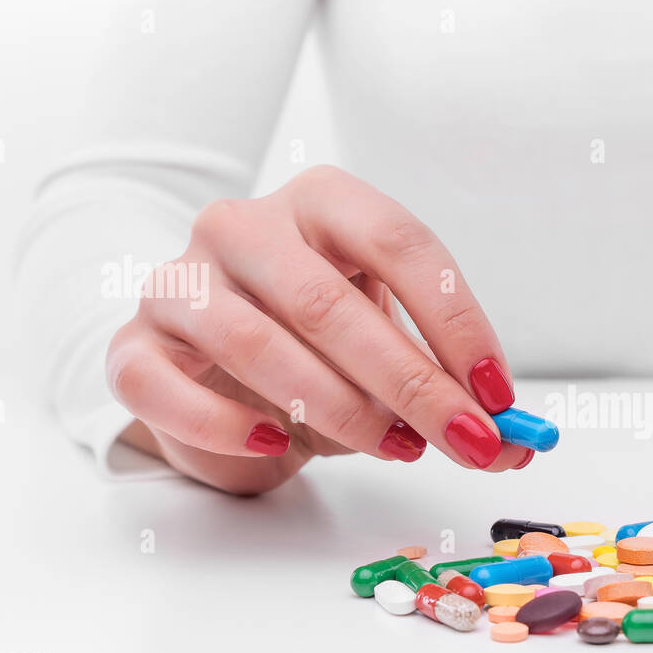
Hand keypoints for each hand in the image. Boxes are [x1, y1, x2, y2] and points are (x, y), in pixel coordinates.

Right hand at [107, 165, 531, 493]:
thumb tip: (518, 440)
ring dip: (339, 409)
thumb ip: (453, 387)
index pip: (400, 243)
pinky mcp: (133, 345)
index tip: (498, 394)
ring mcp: (180, 281)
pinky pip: (165, 386)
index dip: (457, 321)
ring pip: (256, 343)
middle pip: (332, 302)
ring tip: (394, 448)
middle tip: (466, 442)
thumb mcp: (391, 350)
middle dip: (413, 384)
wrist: (215, 367)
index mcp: (323, 203)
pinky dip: (228, 426)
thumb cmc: (319, 347)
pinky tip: (279, 447)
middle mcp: (243, 226)